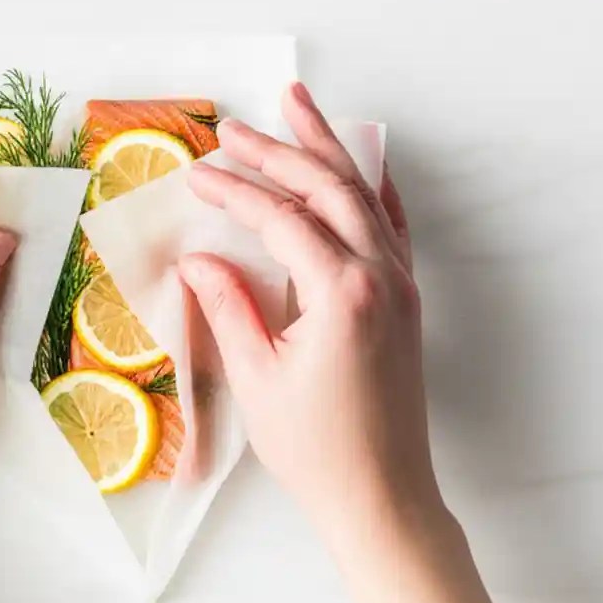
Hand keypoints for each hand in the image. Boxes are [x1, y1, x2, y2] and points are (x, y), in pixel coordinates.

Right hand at [179, 83, 435, 536]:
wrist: (382, 495)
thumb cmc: (317, 448)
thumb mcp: (256, 377)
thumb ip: (230, 306)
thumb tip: (197, 260)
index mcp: (341, 292)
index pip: (279, 219)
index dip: (233, 193)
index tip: (196, 176)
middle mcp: (381, 275)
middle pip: (325, 189)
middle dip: (277, 151)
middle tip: (234, 127)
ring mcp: (400, 284)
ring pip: (362, 194)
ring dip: (327, 149)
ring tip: (299, 107)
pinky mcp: (406, 300)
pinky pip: (390, 223)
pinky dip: (370, 186)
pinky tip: (358, 166)